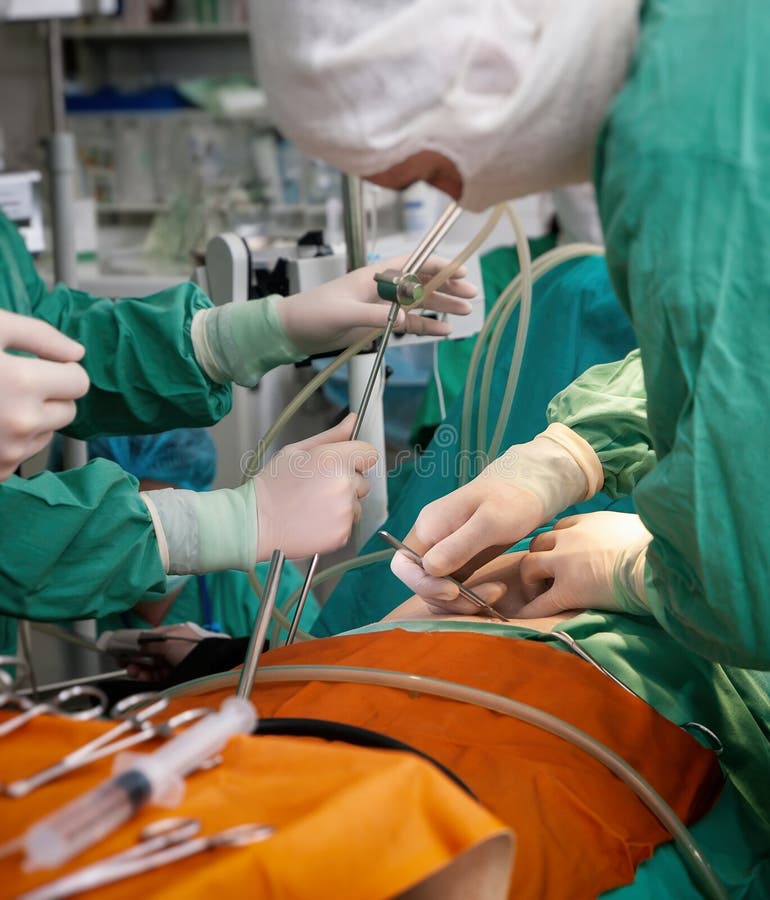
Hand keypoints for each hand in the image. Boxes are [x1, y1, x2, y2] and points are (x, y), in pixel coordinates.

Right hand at [0, 310, 88, 479]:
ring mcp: (7, 454)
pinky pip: (23, 456)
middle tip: (14, 384)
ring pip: (47, 433)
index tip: (35, 364)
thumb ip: (39, 334)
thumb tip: (77, 352)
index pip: (79, 381)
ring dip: (31, 419)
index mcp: (23, 383)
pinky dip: (11, 442)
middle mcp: (21, 424)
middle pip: (69, 410)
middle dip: (50, 396)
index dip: (60, 369)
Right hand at [123, 622, 226, 681]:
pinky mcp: (175, 676)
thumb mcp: (167, 642)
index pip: (148, 639)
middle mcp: (172, 648)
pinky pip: (157, 676)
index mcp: (172, 635)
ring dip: (139, 668)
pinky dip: (147, 676)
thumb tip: (133, 645)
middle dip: (134, 658)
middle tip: (122, 662)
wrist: (212, 665)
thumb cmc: (190, 648)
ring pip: (151, 666)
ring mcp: (173, 662)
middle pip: (148, 654)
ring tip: (131, 671)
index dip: (134, 644)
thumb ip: (148, 644)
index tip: (120, 650)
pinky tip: (140, 676)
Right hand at [253, 413, 377, 557]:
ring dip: (342, 504)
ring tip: (314, 505)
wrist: (256, 521)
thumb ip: (332, 436)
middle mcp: (343, 484)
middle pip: (364, 481)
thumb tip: (352, 421)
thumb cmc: (273, 485)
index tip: (344, 464)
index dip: (357, 458)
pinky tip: (315, 519)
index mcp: (334, 459)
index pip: (369, 453)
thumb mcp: (297, 451)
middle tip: (318, 488)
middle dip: (347, 483)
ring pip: (357, 504)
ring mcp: (345, 511)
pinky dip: (336, 523)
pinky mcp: (343, 532)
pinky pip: (349, 524)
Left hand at [276, 255, 476, 354]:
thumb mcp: (345, 313)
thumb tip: (405, 319)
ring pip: (419, 304)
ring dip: (442, 307)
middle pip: (422, 284)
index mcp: (374, 275)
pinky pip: (409, 324)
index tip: (460, 270)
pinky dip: (427, 327)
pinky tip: (443, 331)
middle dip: (447, 288)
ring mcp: (382, 306)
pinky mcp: (379, 323)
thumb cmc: (314, 313)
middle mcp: (382, 287)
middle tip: (471, 296)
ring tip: (465, 313)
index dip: (438, 265)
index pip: (413, 264)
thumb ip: (375, 316)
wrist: (295, 330)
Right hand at [390, 425, 601, 602]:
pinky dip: (471, 598)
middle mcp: (430, 542)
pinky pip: (454, 590)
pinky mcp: (458, 563)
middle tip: (490, 595)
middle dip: (451, 599)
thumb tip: (429, 569)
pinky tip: (495, 592)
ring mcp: (443, 554)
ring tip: (498, 592)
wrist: (527, 492)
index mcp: (428, 527)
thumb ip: (459, 544)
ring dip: (464, 602)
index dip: (422, 584)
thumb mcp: (489, 521)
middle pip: (421, 584)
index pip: (403, 565)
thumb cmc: (510, 499)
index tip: (454, 591)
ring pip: (437, 592)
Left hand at [516, 511, 651, 617]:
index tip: (561, 555)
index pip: (561, 527)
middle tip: (545, 575)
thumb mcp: (635, 526)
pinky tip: (523, 618)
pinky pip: (540, 602)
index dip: (558, 542)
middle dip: (539, 558)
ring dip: (530, 580)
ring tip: (538, 593)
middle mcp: (570, 538)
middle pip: (539, 543)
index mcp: (589, 522)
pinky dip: (530, 610)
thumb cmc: (658, 547)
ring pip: (529, 565)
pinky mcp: (568, 590)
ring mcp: (564, 563)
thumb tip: (636, 536)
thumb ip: (624, 531)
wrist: (656, 564)